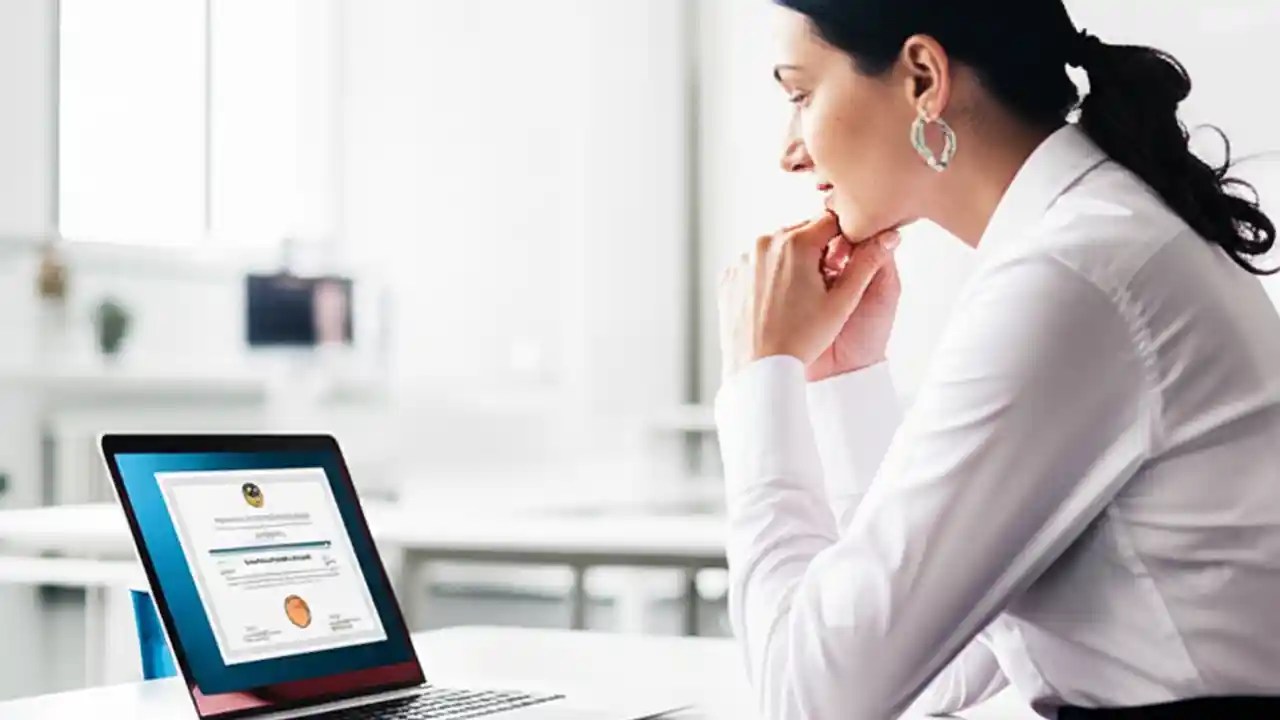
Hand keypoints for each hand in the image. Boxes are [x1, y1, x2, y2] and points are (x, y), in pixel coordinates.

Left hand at [718, 213, 897, 380]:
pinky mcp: (729, 276)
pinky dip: (767, 276)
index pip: (829, 222)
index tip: (843, 263)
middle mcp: (764, 243)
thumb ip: (867, 263)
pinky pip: (755, 266)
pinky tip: (776, 304)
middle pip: (801, 234)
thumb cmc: (802, 339)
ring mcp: (743, 259)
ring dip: (791, 263)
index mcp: (794, 243)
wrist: (760, 369)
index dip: (842, 241)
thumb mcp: (842, 301)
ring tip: (797, 299)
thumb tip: (890, 236)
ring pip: (777, 249)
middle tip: (822, 287)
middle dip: (815, 252)